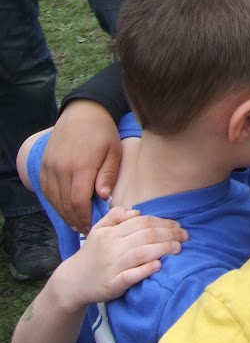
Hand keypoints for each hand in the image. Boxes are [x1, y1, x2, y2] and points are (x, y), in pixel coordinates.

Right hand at [39, 102, 122, 234]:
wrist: (82, 113)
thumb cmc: (103, 133)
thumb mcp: (113, 151)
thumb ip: (108, 175)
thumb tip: (103, 197)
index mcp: (80, 166)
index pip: (78, 201)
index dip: (84, 217)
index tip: (92, 226)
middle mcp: (60, 168)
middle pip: (64, 203)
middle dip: (75, 219)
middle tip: (85, 229)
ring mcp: (49, 167)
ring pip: (53, 199)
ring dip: (64, 213)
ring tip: (76, 222)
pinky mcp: (43, 165)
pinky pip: (46, 190)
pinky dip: (54, 202)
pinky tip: (64, 208)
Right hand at [54, 205, 186, 307]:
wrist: (72, 282)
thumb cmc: (91, 254)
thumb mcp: (98, 230)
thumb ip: (116, 216)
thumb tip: (137, 211)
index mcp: (111, 233)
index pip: (142, 222)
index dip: (162, 222)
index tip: (178, 226)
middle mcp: (112, 248)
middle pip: (145, 236)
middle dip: (168, 234)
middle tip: (184, 236)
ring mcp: (112, 267)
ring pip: (140, 253)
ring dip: (162, 249)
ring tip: (178, 248)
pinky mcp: (112, 285)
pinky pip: (131, 276)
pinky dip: (145, 269)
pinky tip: (158, 265)